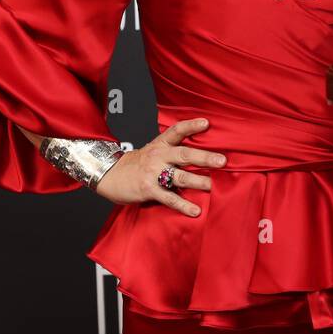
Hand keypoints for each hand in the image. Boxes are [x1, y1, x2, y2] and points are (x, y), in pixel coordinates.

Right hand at [93, 118, 225, 215]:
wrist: (110, 174)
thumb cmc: (137, 164)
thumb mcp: (153, 150)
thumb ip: (173, 150)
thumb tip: (202, 154)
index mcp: (160, 144)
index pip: (177, 131)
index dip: (191, 126)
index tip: (207, 123)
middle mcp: (158, 156)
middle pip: (184, 154)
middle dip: (204, 157)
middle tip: (222, 161)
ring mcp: (153, 173)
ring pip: (179, 176)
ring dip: (198, 181)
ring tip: (213, 186)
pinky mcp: (148, 189)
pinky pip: (169, 198)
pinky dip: (183, 205)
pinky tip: (196, 211)